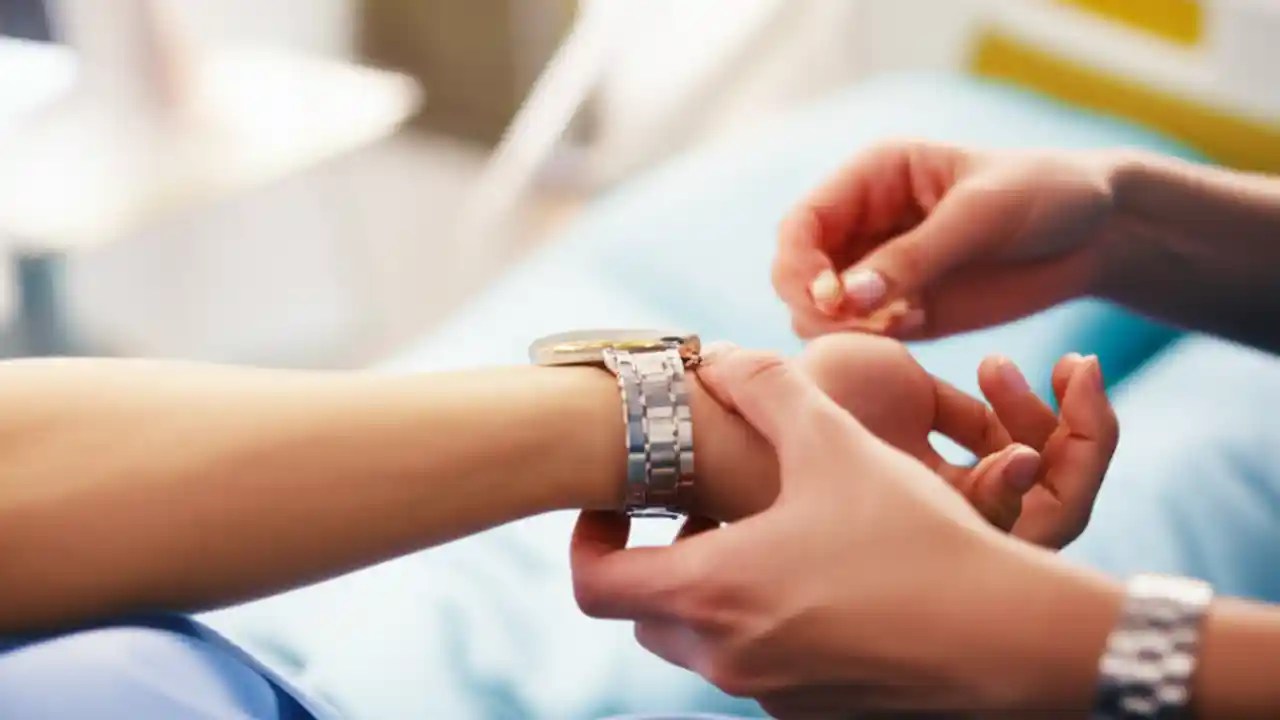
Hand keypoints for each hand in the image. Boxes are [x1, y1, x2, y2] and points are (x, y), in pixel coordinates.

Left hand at [572, 348, 1122, 716]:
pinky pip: (757, 663)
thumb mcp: (835, 443)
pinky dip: (761, 621)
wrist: (1009, 638)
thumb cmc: (916, 539)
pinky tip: (821, 575)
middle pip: (643, 613)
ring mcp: (769, 692)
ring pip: (703, 641)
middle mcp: (726, 657)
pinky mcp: (813, 708)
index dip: (589, 538)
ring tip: (765, 533)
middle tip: (694, 511)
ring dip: (711, 589)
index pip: (593, 585)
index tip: (621, 504)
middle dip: (654, 560)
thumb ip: (766, 388)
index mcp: (711, 595)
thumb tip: (717, 360)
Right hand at [771, 141, 1117, 338]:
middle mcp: (864, 223)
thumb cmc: (1044, 196)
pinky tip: (914, 329)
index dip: (799, 263)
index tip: (830, 298)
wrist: (1099, 232)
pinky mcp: (903, 309)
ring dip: (840, 328)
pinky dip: (870, 342)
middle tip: (859, 322)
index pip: (800, 224)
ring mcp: (879, 269)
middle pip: (795, 271)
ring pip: (817, 310)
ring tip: (897, 324)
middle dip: (813, 301)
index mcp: (871, 177)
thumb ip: (913, 257)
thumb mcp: (979, 216)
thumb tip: (847, 298)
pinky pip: (859, 334)